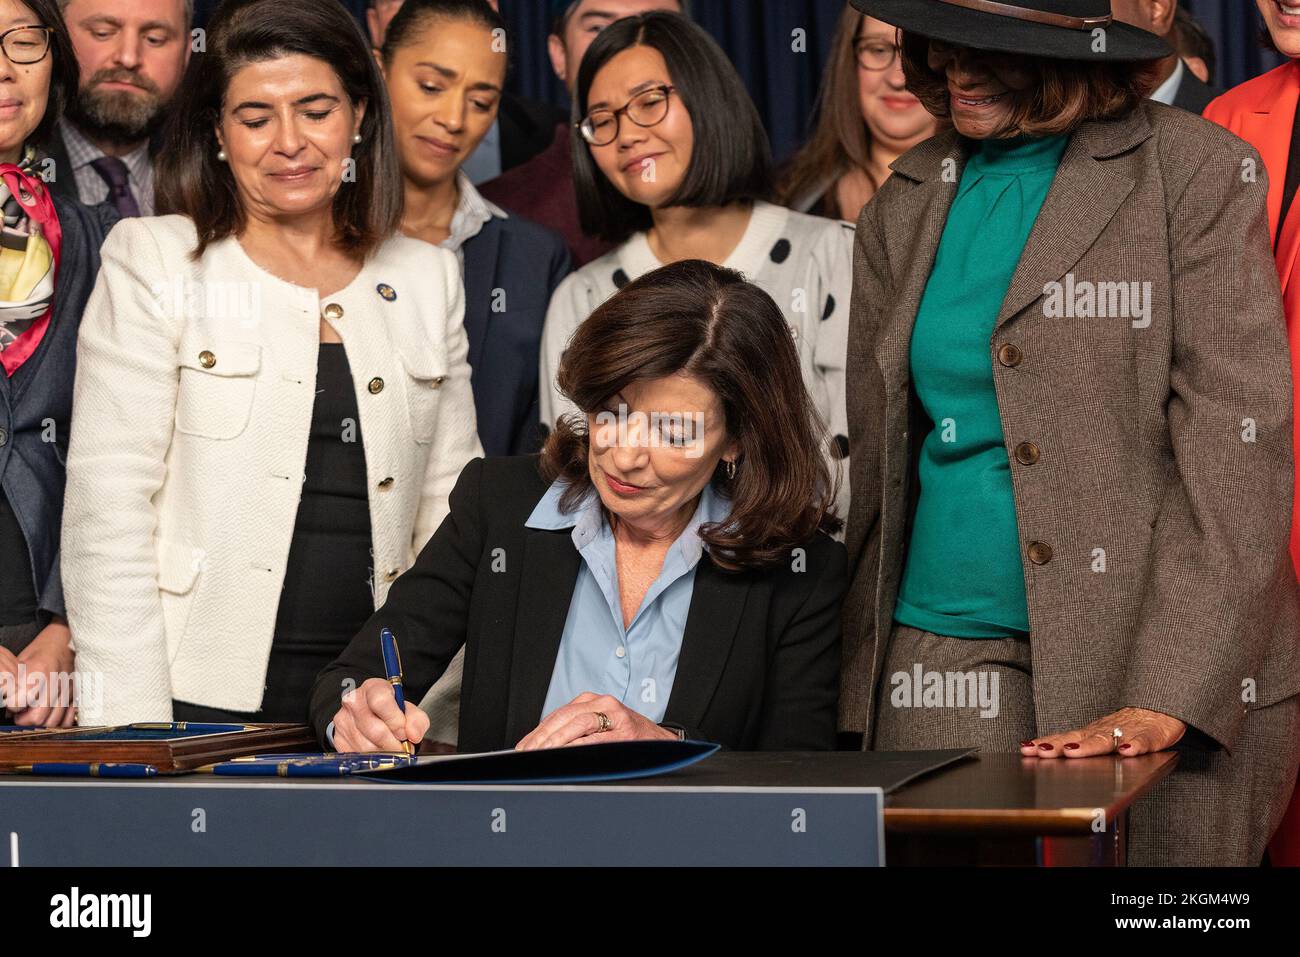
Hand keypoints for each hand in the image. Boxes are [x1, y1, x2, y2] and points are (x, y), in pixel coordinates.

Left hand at [5, 619, 75, 726]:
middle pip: (38, 717)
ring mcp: (69, 688)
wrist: (66, 642)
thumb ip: (13, 686)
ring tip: (35, 711)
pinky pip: (68, 718)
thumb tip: (7, 711)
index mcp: (38, 670)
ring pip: (53, 721)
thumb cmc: (40, 652)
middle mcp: (55, 681)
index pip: (19, 701)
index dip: (12, 706)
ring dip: (41, 721)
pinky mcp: (77, 693)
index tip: (12, 702)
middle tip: (22, 712)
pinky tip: (50, 713)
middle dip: (25, 719)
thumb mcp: (20, 663)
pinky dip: (57, 721)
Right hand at [330, 677, 428, 752]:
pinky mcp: (338, 738)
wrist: (370, 716)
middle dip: (392, 743)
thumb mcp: (408, 711)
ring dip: (383, 753)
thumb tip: (413, 735)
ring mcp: (343, 720)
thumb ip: (417, 721)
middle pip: (374, 729)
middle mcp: (354, 701)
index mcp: (373, 688)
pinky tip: (378, 751)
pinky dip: (371, 759)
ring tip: (390, 749)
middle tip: (401, 747)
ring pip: (366, 746)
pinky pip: (357, 756)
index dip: (395, 721)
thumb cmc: (390, 712)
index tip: (404, 732)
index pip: (380, 702)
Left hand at [515, 693, 678, 750]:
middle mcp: (601, 702)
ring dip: (556, 741)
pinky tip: (566, 753)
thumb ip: (574, 731)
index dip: (537, 732)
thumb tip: (542, 745)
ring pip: (577, 724)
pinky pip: (596, 738)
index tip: (523, 747)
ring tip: (541, 753)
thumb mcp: (598, 726)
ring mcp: (614, 715)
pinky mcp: (624, 730)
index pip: (557, 715)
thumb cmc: (625, 736)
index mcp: (590, 700)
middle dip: (542, 738)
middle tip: (527, 753)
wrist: (659, 741)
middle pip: (563, 718)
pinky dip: (578, 746)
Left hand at [1020, 707, 1185, 758]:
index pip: (1065, 738)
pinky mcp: (1152, 735)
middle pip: (1080, 739)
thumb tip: (1050, 752)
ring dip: (1089, 746)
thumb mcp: (1101, 735)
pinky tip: (1128, 750)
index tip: (1027, 749)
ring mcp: (1128, 732)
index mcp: (1092, 732)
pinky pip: (1144, 740)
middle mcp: (1105, 731)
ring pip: (1108, 739)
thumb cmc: (1128, 725)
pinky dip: (1136, 745)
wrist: (1161, 707)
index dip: (1047, 744)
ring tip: (1074, 752)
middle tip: (1043, 752)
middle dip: (1060, 746)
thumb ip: (1080, 744)